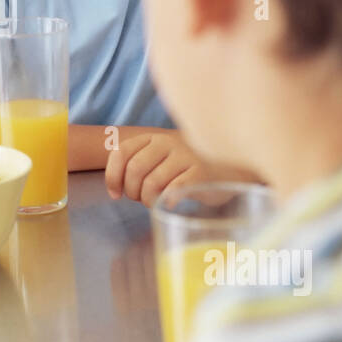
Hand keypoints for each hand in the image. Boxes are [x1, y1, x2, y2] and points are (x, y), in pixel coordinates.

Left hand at [105, 131, 249, 207]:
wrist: (229, 170)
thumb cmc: (187, 169)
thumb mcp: (160, 159)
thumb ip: (138, 165)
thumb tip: (115, 189)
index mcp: (153, 138)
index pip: (121, 153)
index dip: (113, 176)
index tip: (116, 194)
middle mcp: (168, 142)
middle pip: (134, 170)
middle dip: (132, 191)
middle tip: (140, 199)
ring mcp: (186, 156)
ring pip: (152, 183)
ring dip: (148, 200)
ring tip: (155, 202)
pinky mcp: (201, 173)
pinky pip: (173, 191)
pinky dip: (166, 201)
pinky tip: (170, 203)